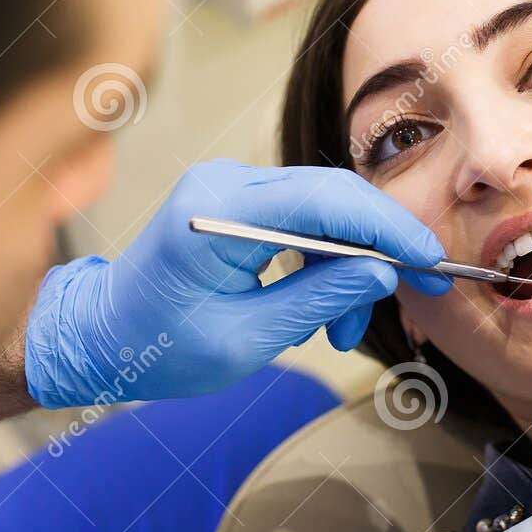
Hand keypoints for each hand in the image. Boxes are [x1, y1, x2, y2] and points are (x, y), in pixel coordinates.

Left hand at [24, 159, 448, 408]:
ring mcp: (231, 188)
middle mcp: (225, 184)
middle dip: (382, 246)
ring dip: (351, 268)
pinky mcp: (239, 202)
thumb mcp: (245, 339)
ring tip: (344, 332)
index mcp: (216, 211)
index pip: (326, 200)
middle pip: (333, 197)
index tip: (429, 260)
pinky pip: (304, 220)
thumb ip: (317, 299)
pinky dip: (326, 262)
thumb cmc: (158, 347)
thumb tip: (383, 274)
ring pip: (326, 212)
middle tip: (423, 289)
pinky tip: (324, 311)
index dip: (388, 228)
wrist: (101, 338)